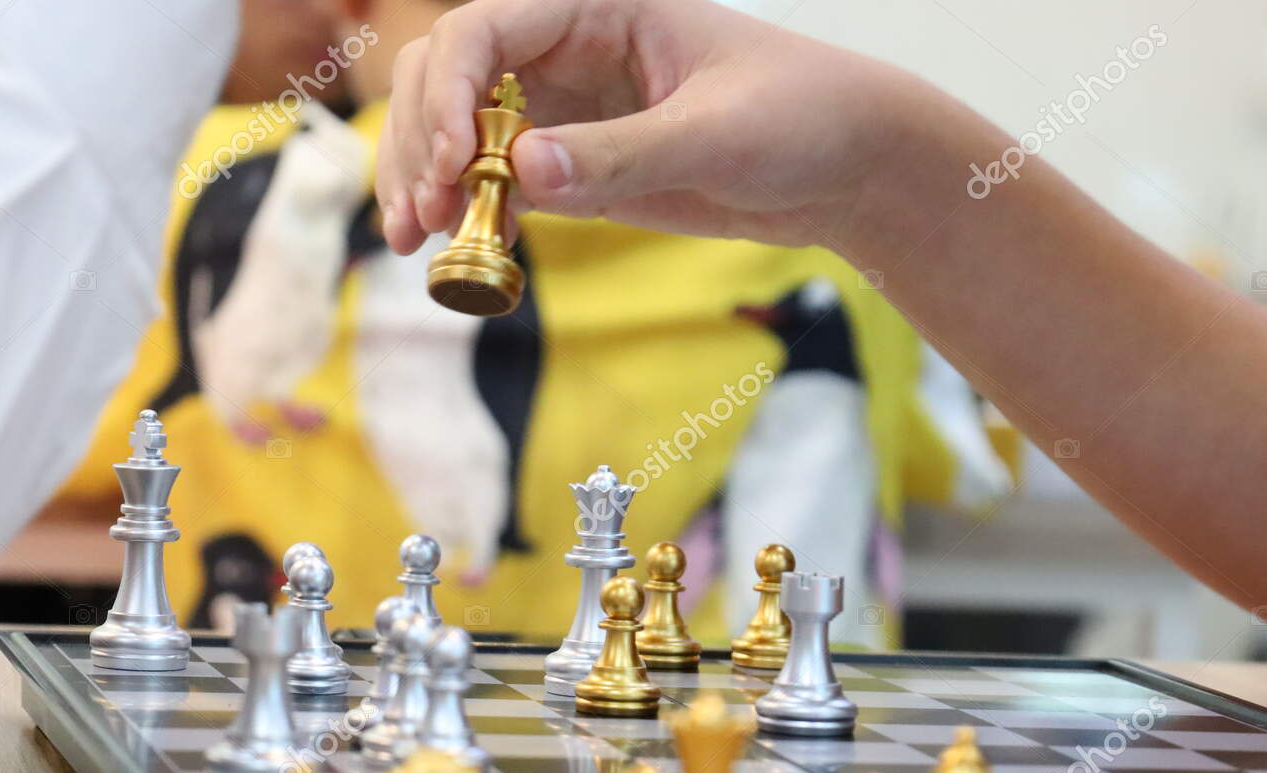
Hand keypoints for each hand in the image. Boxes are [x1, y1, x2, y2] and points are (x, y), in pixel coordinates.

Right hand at [377, 0, 885, 256]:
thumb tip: (522, 170)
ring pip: (461, 132)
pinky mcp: (578, 167)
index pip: (486, 30)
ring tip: (418, 240)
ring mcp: (568, 111)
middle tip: (422, 215)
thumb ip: (623, 153)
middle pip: (449, 76)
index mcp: (599, 8)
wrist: (848, 167)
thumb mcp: (717, 134)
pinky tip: (465, 253)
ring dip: (428, 180)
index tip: (453, 164)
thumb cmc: (802, 117)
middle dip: (420, 139)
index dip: (449, 92)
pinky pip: (501, 184)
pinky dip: (473, 214)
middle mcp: (568, 52)